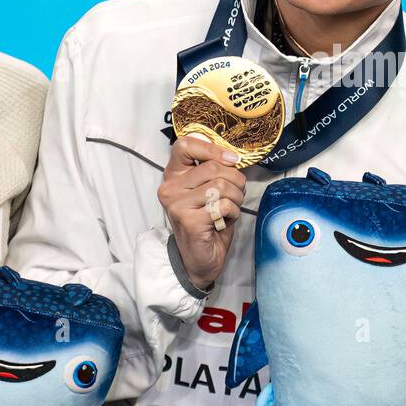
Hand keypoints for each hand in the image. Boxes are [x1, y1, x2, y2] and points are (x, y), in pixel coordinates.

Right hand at [157, 134, 246, 290]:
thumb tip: (233, 156)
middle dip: (236, 181)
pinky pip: (223, 205)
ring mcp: (176, 204)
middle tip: (235, 196)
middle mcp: (169, 187)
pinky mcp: (189, 221)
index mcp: (173, 175)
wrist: (199, 260)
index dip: (213, 149)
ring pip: (221, 185)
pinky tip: (224, 221)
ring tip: (229, 210)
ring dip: (236, 199)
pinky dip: (233, 213)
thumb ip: (216, 170)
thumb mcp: (210, 190)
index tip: (232, 160)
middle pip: (214, 167)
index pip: (184, 145)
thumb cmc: (208, 222)